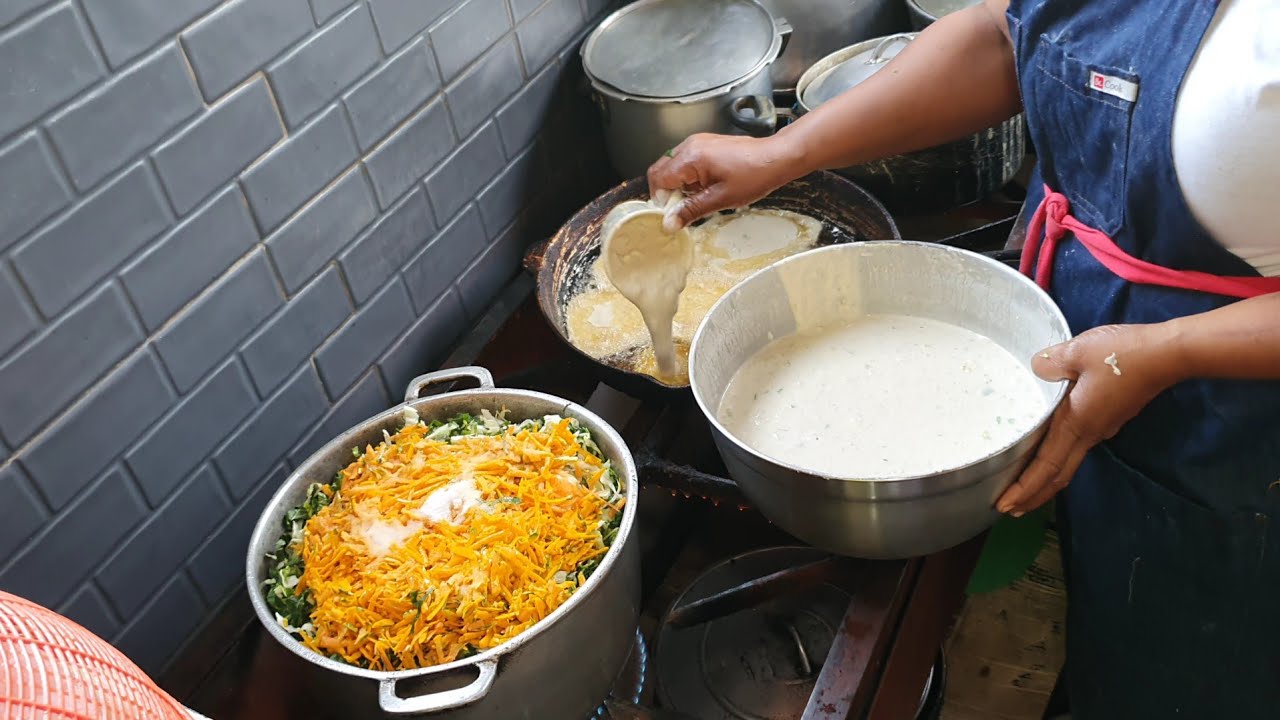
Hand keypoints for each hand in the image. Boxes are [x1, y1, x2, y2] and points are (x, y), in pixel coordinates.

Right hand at [646, 133, 802, 230]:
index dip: (661, 199)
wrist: (777, 157)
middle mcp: (690, 145)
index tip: (673, 213)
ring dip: (678, 184)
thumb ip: (691, 210)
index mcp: (691, 157)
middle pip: (661, 169)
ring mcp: (698, 142)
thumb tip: (669, 223)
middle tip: (683, 208)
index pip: (658, 178)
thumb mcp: (721, 199)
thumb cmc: (754, 175)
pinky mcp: (706, 144)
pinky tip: (705, 186)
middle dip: (667, 191)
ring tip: (699, 196)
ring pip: (672, 165)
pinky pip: (685, 161)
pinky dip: (688, 176)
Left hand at [996, 322, 1183, 515]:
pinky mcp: (1109, 418)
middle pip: (1057, 475)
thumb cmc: (1124, 355)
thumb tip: (1036, 367)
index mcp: (1077, 423)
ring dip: (1045, 480)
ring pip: (1068, 463)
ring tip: (1024, 489)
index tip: (1005, 505)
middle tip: (1008, 509)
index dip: (1025, 488)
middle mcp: (1089, 433)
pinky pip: (1077, 447)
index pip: (1047, 466)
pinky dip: (1059, 460)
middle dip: (1032, 495)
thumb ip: (1053, 362)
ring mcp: (1101, 428)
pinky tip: (1052, 453)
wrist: (1169, 355)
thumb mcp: (1080, 351)